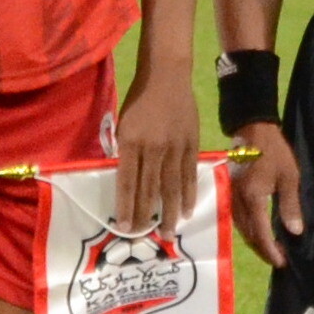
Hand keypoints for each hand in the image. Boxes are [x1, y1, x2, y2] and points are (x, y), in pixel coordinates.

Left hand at [112, 72, 198, 233]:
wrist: (166, 77)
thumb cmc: (138, 101)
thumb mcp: (122, 125)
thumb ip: (125, 153)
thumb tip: (127, 181)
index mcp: (130, 143)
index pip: (127, 182)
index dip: (126, 207)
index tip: (124, 227)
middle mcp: (152, 148)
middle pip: (149, 189)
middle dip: (146, 215)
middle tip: (146, 237)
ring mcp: (174, 147)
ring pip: (171, 186)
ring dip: (169, 211)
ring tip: (167, 231)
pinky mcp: (191, 144)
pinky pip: (189, 174)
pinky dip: (188, 194)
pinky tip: (186, 210)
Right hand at [228, 122, 301, 269]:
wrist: (252, 131)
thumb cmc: (274, 153)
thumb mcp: (289, 177)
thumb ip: (290, 206)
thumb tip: (294, 232)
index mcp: (252, 199)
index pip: (260, 233)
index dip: (270, 250)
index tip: (281, 262)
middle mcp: (237, 202)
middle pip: (248, 235)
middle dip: (262, 250)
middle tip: (278, 260)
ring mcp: (231, 199)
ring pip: (241, 229)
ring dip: (255, 242)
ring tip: (270, 249)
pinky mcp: (230, 195)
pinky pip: (237, 220)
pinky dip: (249, 231)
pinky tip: (258, 233)